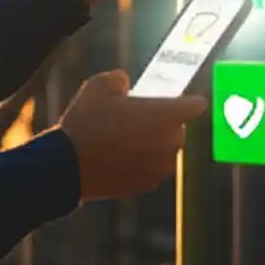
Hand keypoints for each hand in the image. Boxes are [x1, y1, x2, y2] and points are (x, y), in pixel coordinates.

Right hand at [57, 70, 206, 201]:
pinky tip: (118, 159)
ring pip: (165, 151)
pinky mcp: (147, 185)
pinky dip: (141, 164)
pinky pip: (151, 169)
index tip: (175, 101)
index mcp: (166, 114)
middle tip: (136, 119)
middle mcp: (170, 142)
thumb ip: (119, 79)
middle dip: (163, 124)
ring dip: (153, 145)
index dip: (186, 101)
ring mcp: (160, 167)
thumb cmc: (85, 122)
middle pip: (178, 129)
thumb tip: (125, 83)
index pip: (196, 105)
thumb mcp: (97, 86)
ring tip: (123, 141)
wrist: (67, 165)